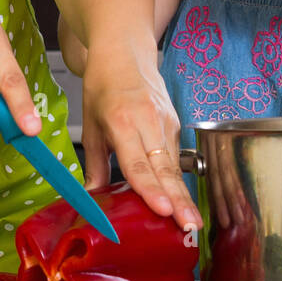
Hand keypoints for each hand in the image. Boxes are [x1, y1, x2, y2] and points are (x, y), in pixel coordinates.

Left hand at [80, 44, 201, 233]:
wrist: (125, 52)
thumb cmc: (103, 86)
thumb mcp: (90, 125)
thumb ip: (95, 164)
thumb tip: (91, 197)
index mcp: (122, 121)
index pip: (138, 162)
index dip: (151, 189)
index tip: (164, 210)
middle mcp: (149, 121)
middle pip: (165, 168)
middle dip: (179, 201)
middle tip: (189, 228)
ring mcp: (166, 121)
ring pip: (175, 166)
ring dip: (183, 196)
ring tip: (191, 224)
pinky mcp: (175, 123)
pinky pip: (175, 157)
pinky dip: (177, 181)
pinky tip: (182, 204)